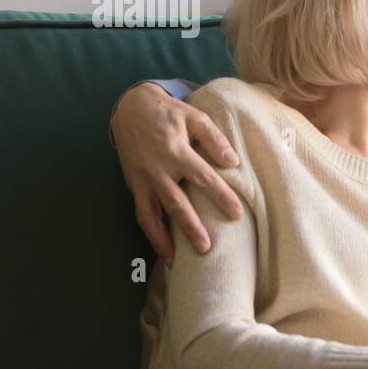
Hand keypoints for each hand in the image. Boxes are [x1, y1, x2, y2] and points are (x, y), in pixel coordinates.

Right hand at [112, 82, 242, 265]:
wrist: (130, 107)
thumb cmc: (169, 113)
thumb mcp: (194, 117)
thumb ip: (214, 139)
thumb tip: (232, 162)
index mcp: (176, 151)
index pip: (203, 178)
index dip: (221, 197)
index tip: (236, 214)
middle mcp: (157, 170)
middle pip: (176, 204)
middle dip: (191, 228)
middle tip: (207, 249)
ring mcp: (142, 180)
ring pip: (152, 215)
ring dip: (164, 239)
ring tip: (177, 260)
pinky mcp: (133, 185)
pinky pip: (141, 213)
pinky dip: (151, 233)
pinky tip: (163, 249)